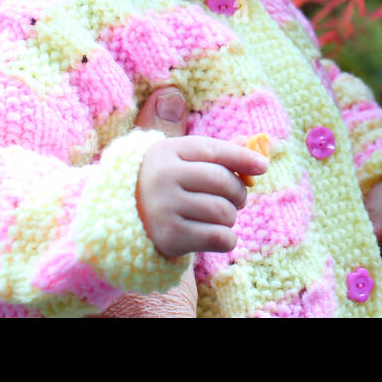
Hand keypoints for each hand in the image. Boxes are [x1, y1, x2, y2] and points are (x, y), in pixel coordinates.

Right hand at [135, 89, 268, 259]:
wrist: (118, 226)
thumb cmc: (163, 187)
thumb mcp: (179, 161)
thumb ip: (213, 152)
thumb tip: (253, 143)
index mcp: (165, 152)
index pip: (213, 150)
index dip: (242, 157)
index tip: (262, 166)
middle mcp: (161, 177)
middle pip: (223, 181)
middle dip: (238, 192)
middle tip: (236, 199)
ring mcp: (163, 208)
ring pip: (223, 211)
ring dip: (230, 217)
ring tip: (218, 217)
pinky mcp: (169, 238)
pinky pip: (219, 238)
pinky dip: (227, 238)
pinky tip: (216, 235)